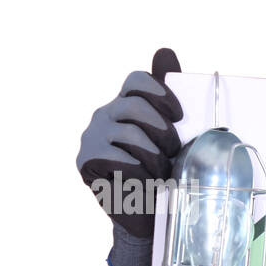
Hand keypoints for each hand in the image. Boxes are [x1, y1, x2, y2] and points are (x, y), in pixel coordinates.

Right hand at [77, 48, 183, 265]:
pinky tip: (142, 181)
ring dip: (154, 156)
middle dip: (162, 130)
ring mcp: (91, 136)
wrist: (149, 215)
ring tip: (161, 172)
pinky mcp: (85, 160)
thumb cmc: (164, 173)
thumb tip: (164, 50)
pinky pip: (116, 157)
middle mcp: (104, 115)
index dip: (161, 94)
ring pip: (129, 133)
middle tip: (174, 152)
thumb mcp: (174, 136)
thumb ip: (168, 98)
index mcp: (126, 105)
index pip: (137, 80)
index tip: (179, 116)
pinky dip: (138, 172)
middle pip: (134, 105)